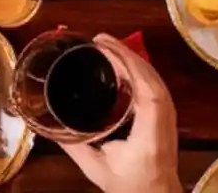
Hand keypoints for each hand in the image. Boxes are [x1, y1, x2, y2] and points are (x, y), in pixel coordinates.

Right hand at [60, 35, 181, 192]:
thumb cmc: (132, 186)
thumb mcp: (97, 168)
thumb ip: (73, 146)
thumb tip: (48, 125)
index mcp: (149, 135)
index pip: (149, 92)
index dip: (130, 65)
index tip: (107, 48)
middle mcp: (164, 122)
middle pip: (153, 78)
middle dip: (128, 54)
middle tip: (100, 39)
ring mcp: (169, 118)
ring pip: (156, 78)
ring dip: (134, 58)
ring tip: (109, 46)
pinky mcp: (166, 116)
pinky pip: (156, 84)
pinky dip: (139, 68)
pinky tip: (124, 62)